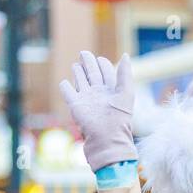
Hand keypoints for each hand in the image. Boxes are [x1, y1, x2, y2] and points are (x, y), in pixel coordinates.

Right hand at [60, 50, 135, 170]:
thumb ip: (125, 74)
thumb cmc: (120, 118)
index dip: (103, 64)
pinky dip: (65, 86)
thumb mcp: (126, 93)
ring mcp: (86, 98)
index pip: (106, 71)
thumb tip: (126, 55)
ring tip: (77, 65)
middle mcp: (98, 93)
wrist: (107, 138)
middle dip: (88, 62)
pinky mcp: (75, 105)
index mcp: (111, 90)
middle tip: (84, 53)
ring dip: (78, 71)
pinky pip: (67, 91)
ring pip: (80, 80)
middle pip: (91, 73)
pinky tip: (66, 82)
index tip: (102, 61)